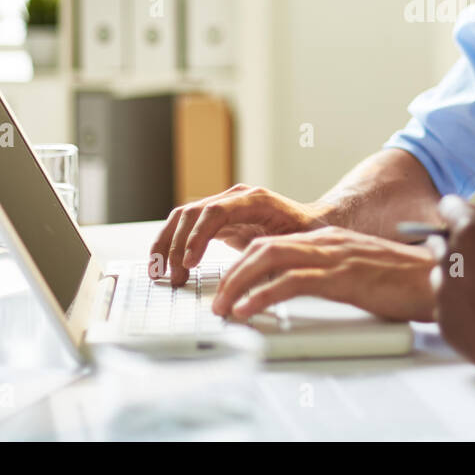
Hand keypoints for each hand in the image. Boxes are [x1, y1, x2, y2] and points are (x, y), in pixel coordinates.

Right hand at [149, 184, 325, 284]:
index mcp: (255, 200)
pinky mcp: (217, 219)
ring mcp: (224, 206)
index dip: (198, 237)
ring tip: (160, 273)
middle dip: (177, 245)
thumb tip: (260, 277)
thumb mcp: (297, 243)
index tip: (189, 262)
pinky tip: (163, 264)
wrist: (314, 221)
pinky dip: (171, 243)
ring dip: (167, 244)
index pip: (215, 212)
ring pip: (183, 218)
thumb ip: (278, 254)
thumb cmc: (308, 232)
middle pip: (193, 213)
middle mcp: (235, 198)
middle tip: (174, 276)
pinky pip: (186, 226)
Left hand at [211, 227, 436, 321]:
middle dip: (233, 273)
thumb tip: (304, 289)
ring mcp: (335, 256)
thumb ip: (334, 274)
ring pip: (270, 259)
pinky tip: (249, 311)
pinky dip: (263, 296)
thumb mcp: (362, 273)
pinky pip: (291, 282)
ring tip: (224, 308)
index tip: (228, 286)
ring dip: (239, 284)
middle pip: (263, 246)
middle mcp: (329, 242)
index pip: (274, 243)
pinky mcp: (343, 276)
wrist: (441, 280)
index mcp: (332, 240)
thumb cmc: (408, 282)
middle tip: (217, 300)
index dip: (244, 262)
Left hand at [430, 196, 474, 378]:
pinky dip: (463, 309)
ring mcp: (444, 295)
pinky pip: (448, 309)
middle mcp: (448, 260)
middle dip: (457, 245)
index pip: (449, 207)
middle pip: (439, 243)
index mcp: (470, 231)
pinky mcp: (446, 326)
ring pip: (442, 277)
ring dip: (459, 277)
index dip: (464, 211)